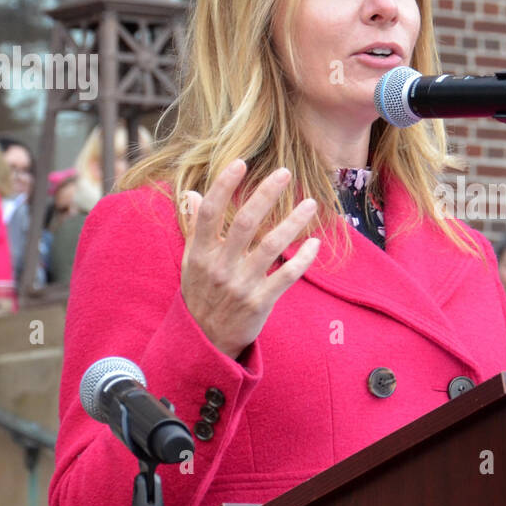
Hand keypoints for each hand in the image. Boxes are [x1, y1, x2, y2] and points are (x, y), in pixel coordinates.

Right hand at [180, 160, 320, 360]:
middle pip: (244, 222)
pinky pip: (286, 276)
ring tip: (311, 203)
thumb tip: (192, 193)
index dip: (224, 185)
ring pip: (271, 246)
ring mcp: (240, 285)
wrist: (205, 342)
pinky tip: (315, 243)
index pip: (209, 211)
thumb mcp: (190, 262)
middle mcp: (219, 266)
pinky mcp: (259, 303)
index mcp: (200, 253)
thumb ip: (194, 227)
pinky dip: (303, 260)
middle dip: (265, 194)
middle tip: (285, 172)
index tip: (241, 162)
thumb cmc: (200, 295)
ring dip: (293, 222)